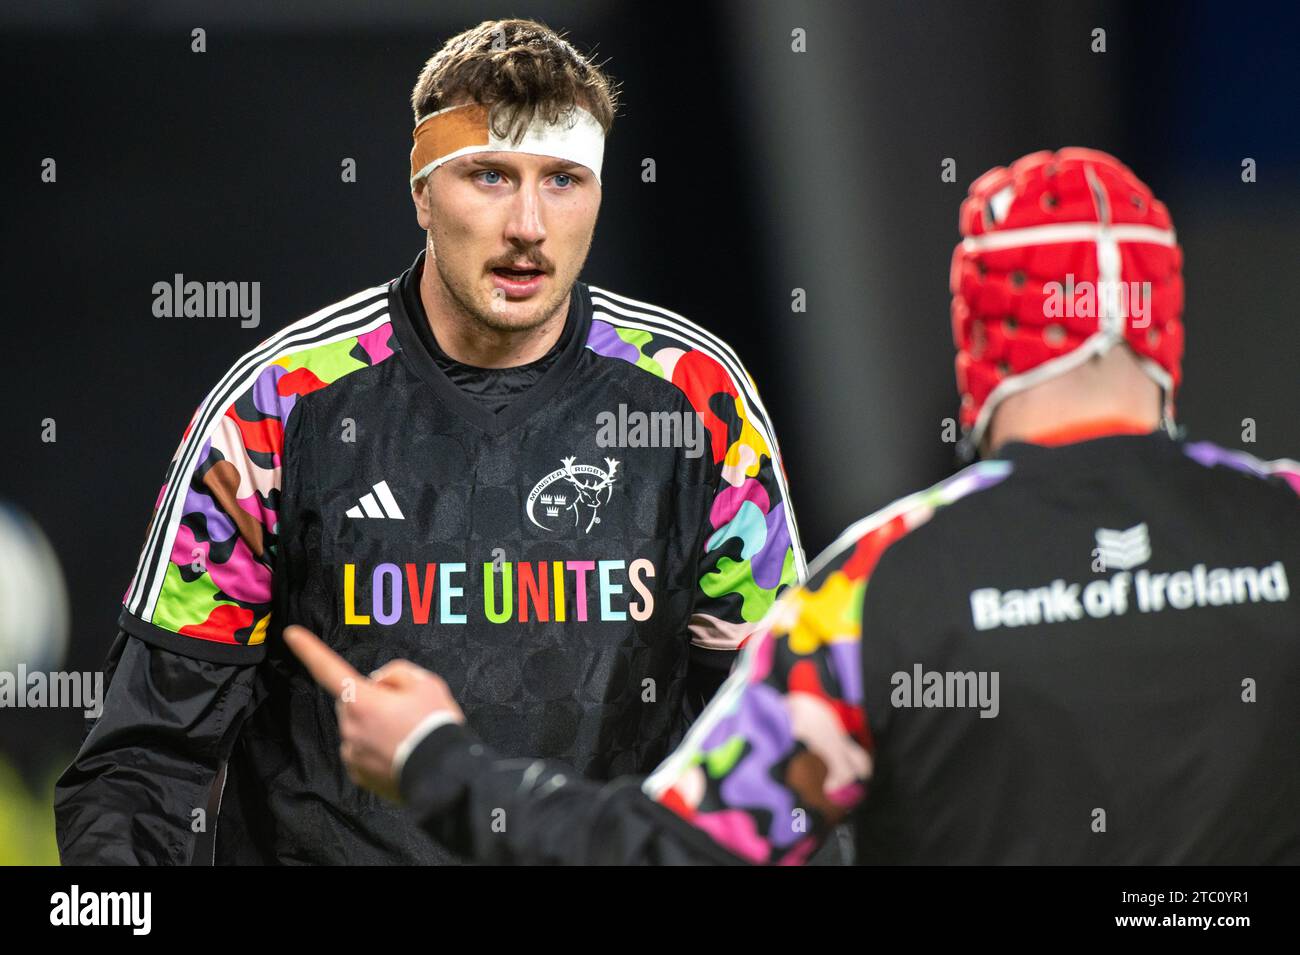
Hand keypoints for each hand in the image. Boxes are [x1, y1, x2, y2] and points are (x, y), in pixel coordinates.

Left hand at [283, 625, 464, 801]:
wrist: (444, 775)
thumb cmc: (435, 725)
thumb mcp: (426, 683)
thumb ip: (397, 673)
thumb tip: (379, 683)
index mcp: (362, 700)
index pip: (329, 669)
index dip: (309, 650)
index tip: (291, 634)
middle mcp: (349, 727)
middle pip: (351, 702)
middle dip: (369, 700)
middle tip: (403, 709)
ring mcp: (352, 754)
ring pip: (357, 728)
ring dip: (373, 726)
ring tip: (406, 735)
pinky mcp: (359, 775)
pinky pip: (361, 753)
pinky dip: (375, 750)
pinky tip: (399, 752)